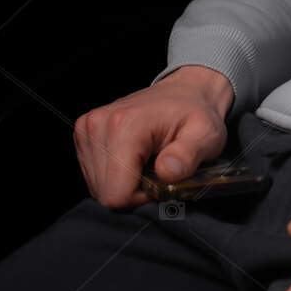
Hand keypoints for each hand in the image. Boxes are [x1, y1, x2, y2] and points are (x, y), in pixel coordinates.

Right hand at [73, 64, 233, 207]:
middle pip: (105, 193)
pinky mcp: (84, 134)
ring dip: (124, 183)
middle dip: (133, 191)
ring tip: (147, 162)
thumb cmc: (196, 114)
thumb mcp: (206, 135)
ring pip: (97, 187)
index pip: (116, 194)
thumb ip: (188, 155)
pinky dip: (115, 175)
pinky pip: (94, 176)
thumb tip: (167, 170)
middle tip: (157, 170)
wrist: (186, 92)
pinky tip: (134, 159)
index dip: (142, 198)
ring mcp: (88, 128)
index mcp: (124, 125)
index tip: (161, 180)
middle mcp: (99, 124)